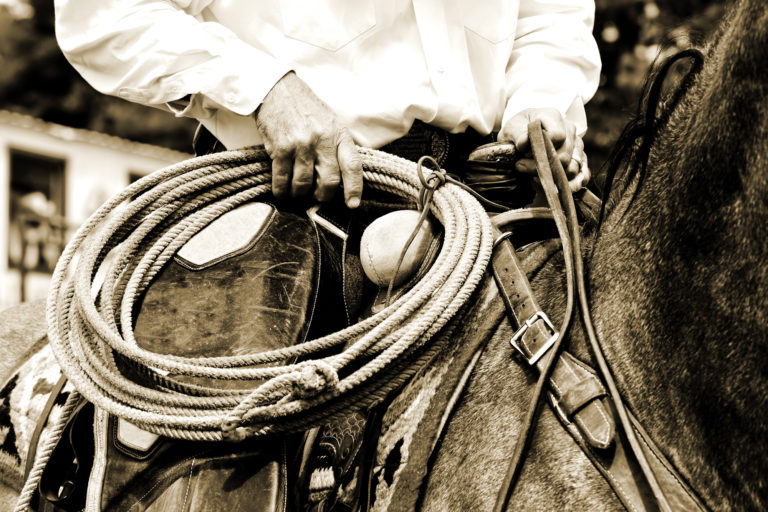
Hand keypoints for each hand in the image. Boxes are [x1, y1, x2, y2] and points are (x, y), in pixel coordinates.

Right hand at [255, 72, 362, 207]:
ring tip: (298, 193)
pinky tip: (282, 191)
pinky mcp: (280, 148)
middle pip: (329, 181)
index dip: (354, 188)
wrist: (277, 89)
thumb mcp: (331, 121)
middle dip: (323, 195)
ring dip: (300, 194)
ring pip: (304, 184)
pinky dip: (282, 190)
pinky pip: (282, 179)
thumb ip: (339, 145)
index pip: (352, 166)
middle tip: (318, 198)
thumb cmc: (306, 107)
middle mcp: (322, 140)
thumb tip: (344, 175)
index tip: (352, 204)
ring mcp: (300, 145)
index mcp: (338, 134)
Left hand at [499, 108, 587, 190]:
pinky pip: (582, 176)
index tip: (524, 154)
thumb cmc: (518, 130)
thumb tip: (524, 143)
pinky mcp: (579, 159)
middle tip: (523, 167)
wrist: (523, 134)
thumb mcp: (511, 129)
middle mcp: (569, 129)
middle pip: (565, 156)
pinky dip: (571, 185)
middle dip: (543, 167)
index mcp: (553, 116)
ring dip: (554, 178)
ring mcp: (576, 145)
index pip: (558, 136)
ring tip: (534, 176)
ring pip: (573, 168)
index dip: (543, 148)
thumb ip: (518, 134)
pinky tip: (554, 187)